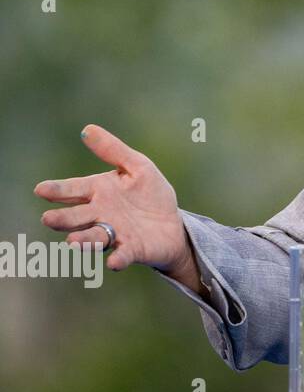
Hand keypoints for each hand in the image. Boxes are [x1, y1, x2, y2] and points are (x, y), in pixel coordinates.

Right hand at [35, 124, 191, 274]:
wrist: (173, 224)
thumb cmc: (150, 196)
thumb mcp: (137, 167)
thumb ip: (113, 150)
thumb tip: (87, 129)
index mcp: (98, 192)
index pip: (73, 190)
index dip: (57, 190)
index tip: (41, 189)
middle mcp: (100, 215)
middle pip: (76, 217)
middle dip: (63, 219)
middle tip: (48, 219)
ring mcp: (114, 234)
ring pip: (94, 238)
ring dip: (83, 241)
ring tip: (72, 242)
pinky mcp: (131, 250)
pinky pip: (122, 255)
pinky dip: (118, 259)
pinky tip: (114, 262)